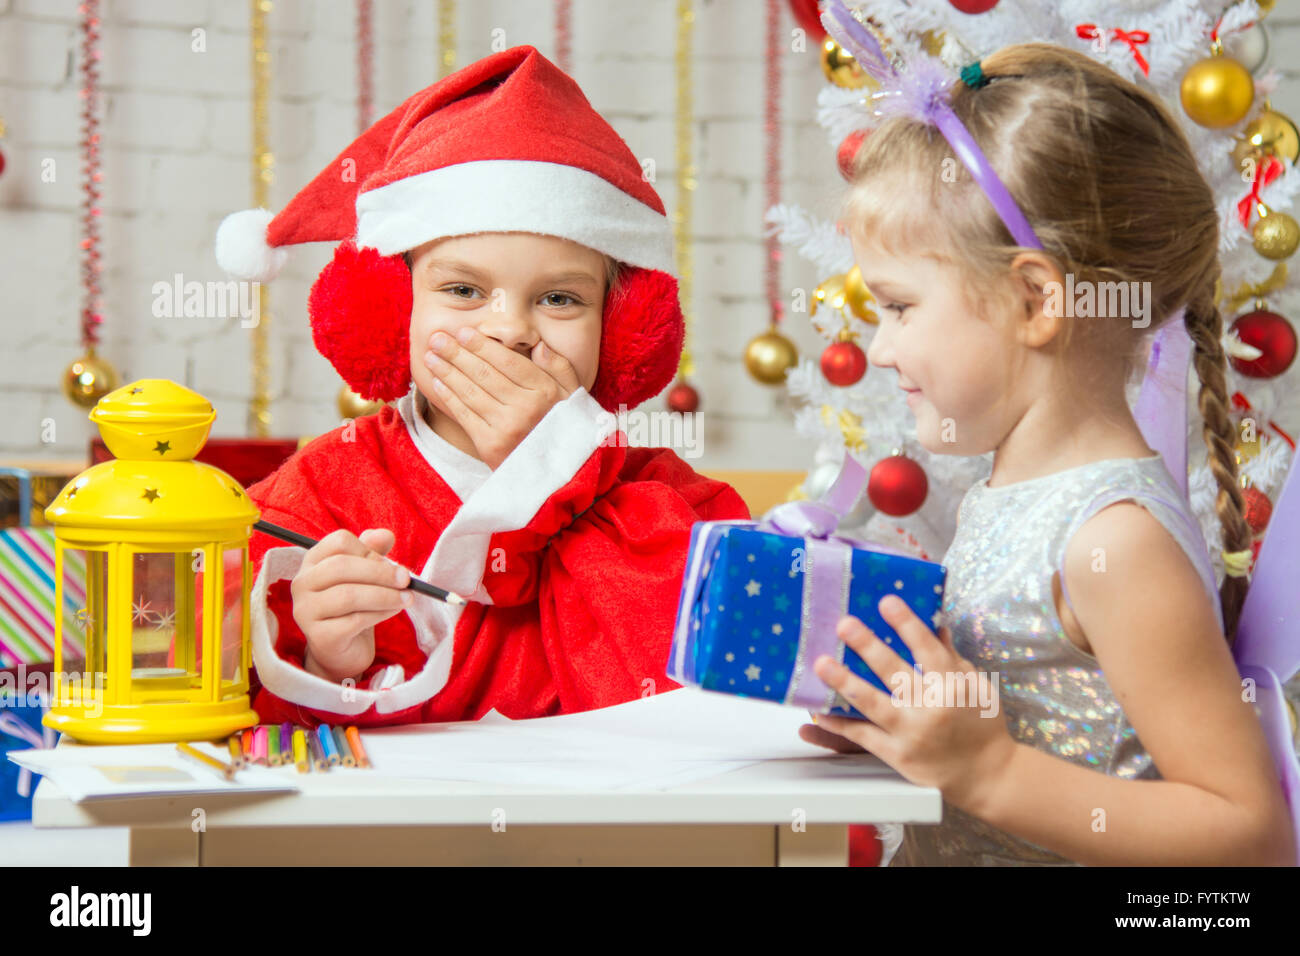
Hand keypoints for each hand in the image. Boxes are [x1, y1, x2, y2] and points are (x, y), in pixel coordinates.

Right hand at [290, 528, 411, 682]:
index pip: (339, 542)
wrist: (342, 650)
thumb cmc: (353, 607)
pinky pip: (355, 620)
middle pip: (341, 566)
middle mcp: (302, 583)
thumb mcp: (364, 575)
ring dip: (385, 595)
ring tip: (406, 598)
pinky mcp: (319, 636)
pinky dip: (380, 614)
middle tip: (406, 579)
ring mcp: (306, 611)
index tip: (389, 562)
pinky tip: (393, 611)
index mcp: (312, 561)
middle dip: (381, 572)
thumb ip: (372, 551)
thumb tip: (386, 534)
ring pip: (348, 595)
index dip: (369, 550)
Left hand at [423, 327, 582, 469]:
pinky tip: (438, 382)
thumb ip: (559, 368)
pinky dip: (449, 396)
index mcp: (545, 392)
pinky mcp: (490, 445)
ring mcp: (506, 427)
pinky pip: (464, 414)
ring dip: (447, 371)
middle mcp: (526, 408)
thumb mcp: (573, 397)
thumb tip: (538, 345)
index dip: (482, 345)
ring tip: (431, 356)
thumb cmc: (564, 430)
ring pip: (470, 391)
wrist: (558, 477)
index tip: (463, 332)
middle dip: (457, 353)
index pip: (508, 361)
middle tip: (437, 338)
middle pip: (484, 373)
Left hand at [797, 594, 1014, 813]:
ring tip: (821, 664)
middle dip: (867, 645)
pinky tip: (819, 711)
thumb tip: (936, 623)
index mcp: (953, 686)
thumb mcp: (977, 686)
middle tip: (844, 624)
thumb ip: (952, 656)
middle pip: (894, 672)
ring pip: (873, 703)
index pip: (927, 649)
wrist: (986, 774)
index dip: (906, 624)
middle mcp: (931, 708)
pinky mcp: (898, 755)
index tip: (886, 602)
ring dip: (844, 681)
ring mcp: (912, 733)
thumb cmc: (982, 725)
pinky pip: (863, 736)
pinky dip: (840, 724)